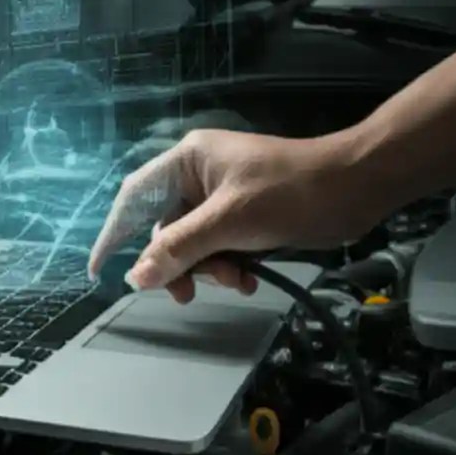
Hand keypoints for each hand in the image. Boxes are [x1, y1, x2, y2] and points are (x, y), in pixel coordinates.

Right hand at [88, 128, 380, 302]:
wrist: (355, 187)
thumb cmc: (290, 191)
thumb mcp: (229, 221)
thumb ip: (179, 248)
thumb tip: (136, 276)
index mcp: (188, 161)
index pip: (136, 197)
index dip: (114, 232)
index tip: (100, 269)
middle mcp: (200, 176)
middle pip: (166, 230)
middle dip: (180, 263)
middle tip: (188, 293)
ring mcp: (224, 198)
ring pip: (195, 245)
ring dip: (209, 269)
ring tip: (234, 280)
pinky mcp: (247, 217)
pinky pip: (221, 248)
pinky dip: (229, 267)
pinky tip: (248, 279)